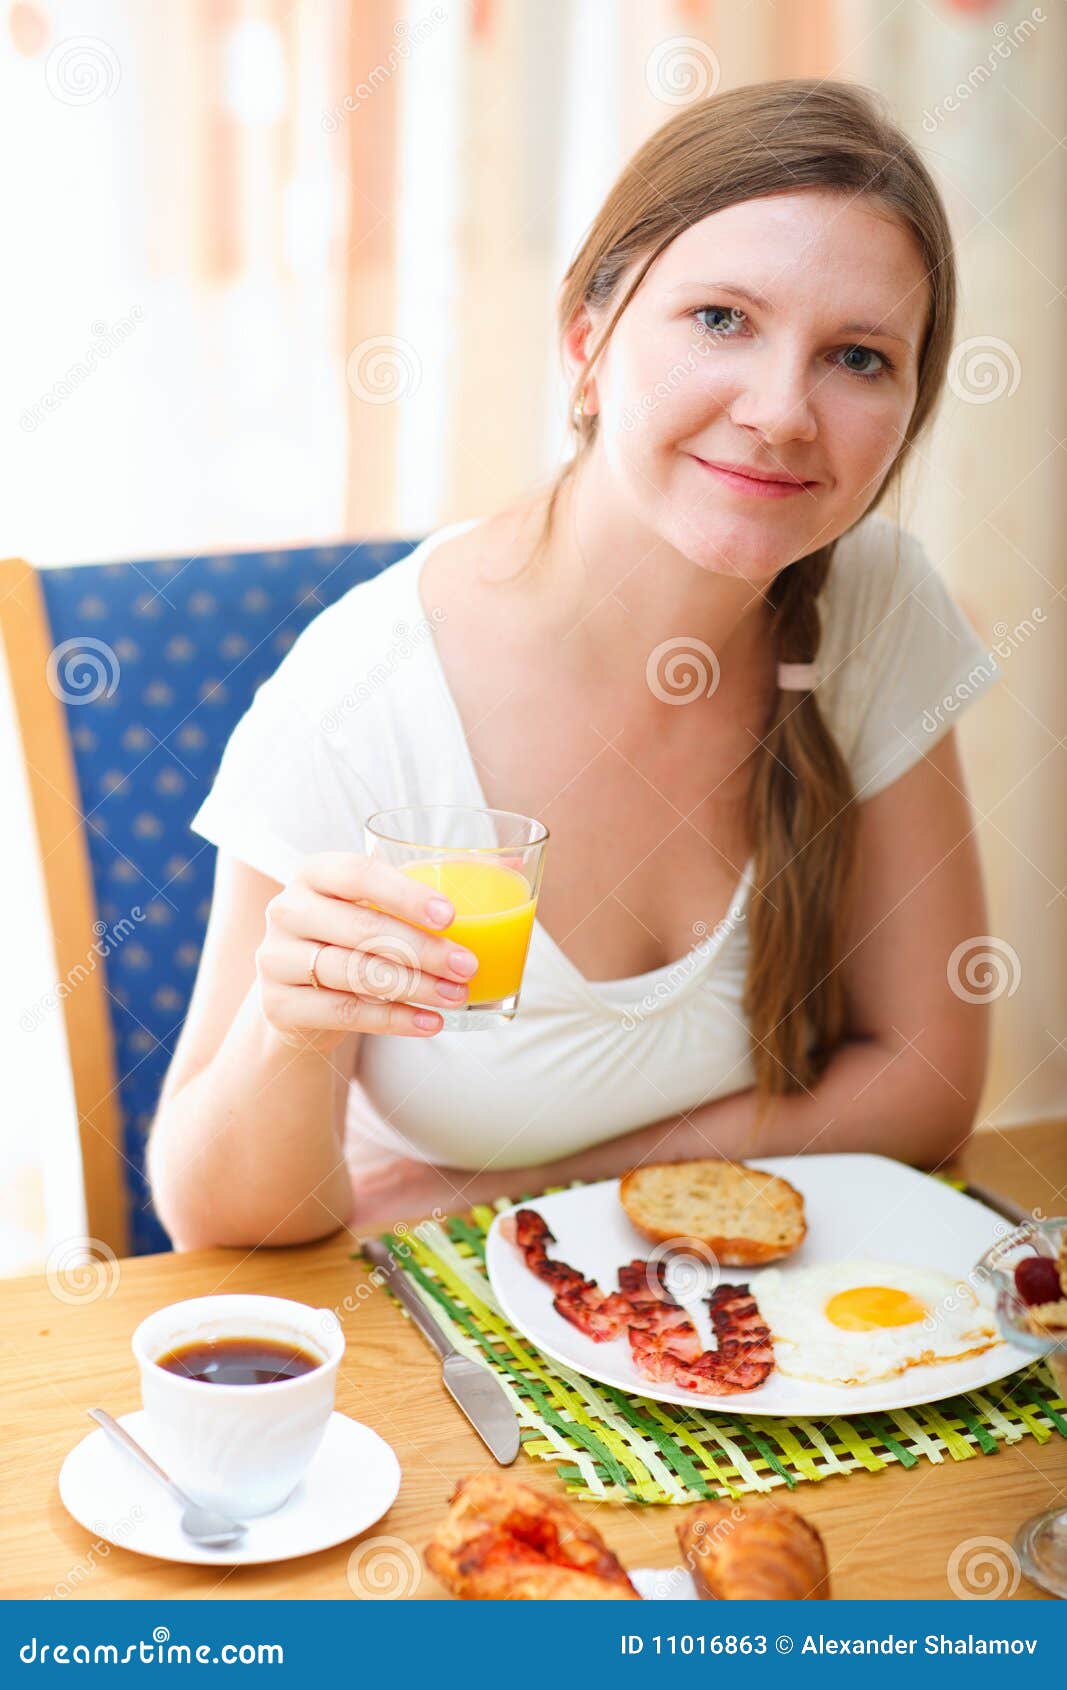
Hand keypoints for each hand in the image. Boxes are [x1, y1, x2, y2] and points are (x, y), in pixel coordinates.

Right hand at [255, 850, 478, 1050]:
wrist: (298, 997)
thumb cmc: (355, 939)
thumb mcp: (381, 909)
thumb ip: (434, 888)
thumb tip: (518, 867)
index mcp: (315, 872)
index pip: (358, 874)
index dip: (406, 894)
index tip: (451, 915)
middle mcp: (287, 909)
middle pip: (361, 929)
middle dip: (422, 950)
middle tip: (468, 965)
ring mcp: (275, 957)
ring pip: (353, 973)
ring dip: (414, 987)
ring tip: (457, 996)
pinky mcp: (277, 1004)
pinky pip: (342, 1012)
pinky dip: (392, 1019)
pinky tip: (430, 1023)